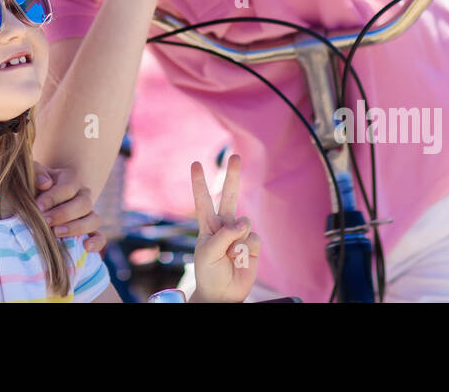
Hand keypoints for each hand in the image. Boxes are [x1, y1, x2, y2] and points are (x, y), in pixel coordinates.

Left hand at [35, 163, 105, 252]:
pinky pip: (100, 237)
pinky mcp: (90, 232)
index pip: (67, 188)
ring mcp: (89, 215)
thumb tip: (45, 183)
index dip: (53, 198)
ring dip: (77, 228)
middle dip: (63, 214)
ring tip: (57, 233)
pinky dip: (97, 242)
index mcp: (71, 180)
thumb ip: (37, 174)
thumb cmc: (37, 187)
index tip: (38, 207)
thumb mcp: (34, 176)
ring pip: (94, 220)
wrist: (43, 200)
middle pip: (83, 204)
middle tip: (46, 221)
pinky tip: (86, 247)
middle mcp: (84, 196)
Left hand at [189, 154, 259, 302]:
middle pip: (229, 196)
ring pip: (244, 222)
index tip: (196, 164)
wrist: (222, 293)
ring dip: (237, 239)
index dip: (199, 182)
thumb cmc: (209, 272)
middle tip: (235, 156)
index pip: (203, 200)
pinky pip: (252, 238)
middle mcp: (224, 225)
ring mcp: (239, 234)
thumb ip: (224, 234)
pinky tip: (240, 258)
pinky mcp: (252, 244)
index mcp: (207, 225)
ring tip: (230, 255)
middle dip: (232, 175)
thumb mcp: (208, 252)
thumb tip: (243, 222)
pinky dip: (246, 249)